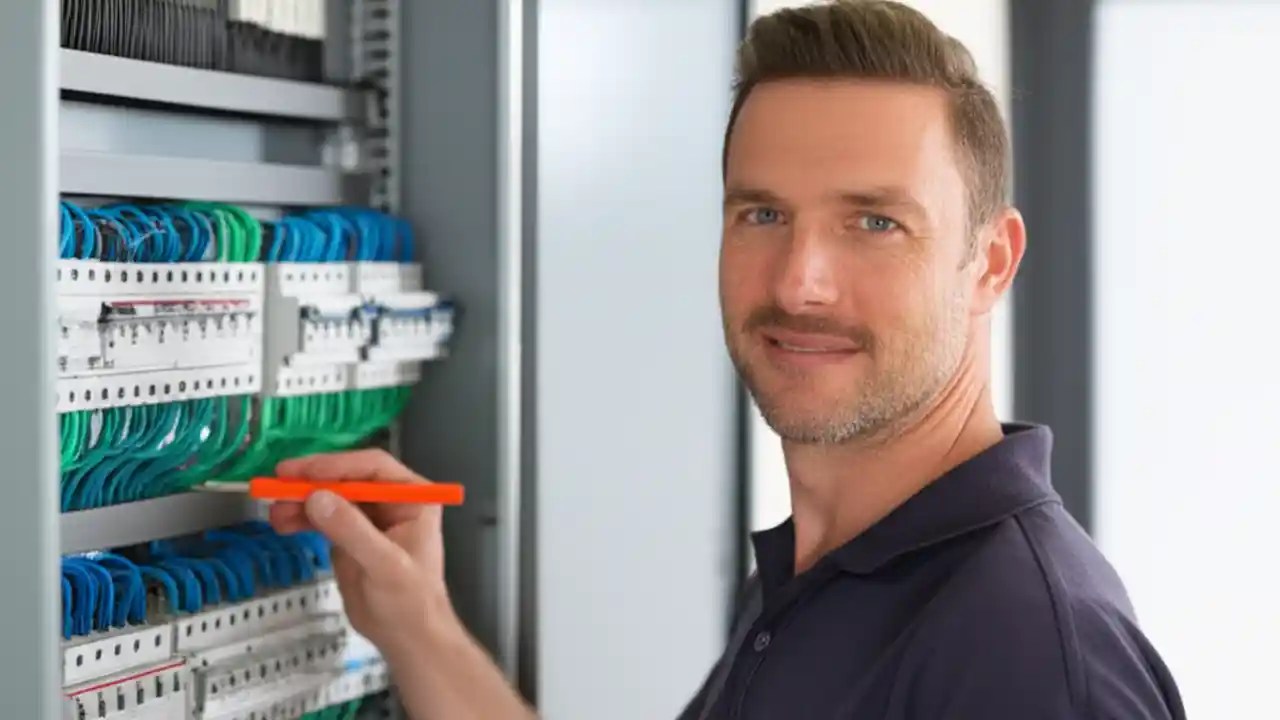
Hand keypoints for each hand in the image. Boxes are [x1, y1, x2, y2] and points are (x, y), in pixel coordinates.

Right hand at [267, 448, 454, 664]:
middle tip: (277, 485)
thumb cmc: (410, 602)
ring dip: (300, 501)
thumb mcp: (384, 564)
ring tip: (274, 511)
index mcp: (412, 497)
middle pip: (346, 479)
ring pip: (330, 498)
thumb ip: (352, 530)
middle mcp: (390, 501)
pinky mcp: (348, 537)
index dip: (336, 466)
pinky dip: (301, 518)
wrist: (407, 638)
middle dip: (312, 482)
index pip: (372, 467)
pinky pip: (321, 518)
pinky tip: (282, 522)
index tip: (301, 472)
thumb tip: (317, 498)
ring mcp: (368, 518)